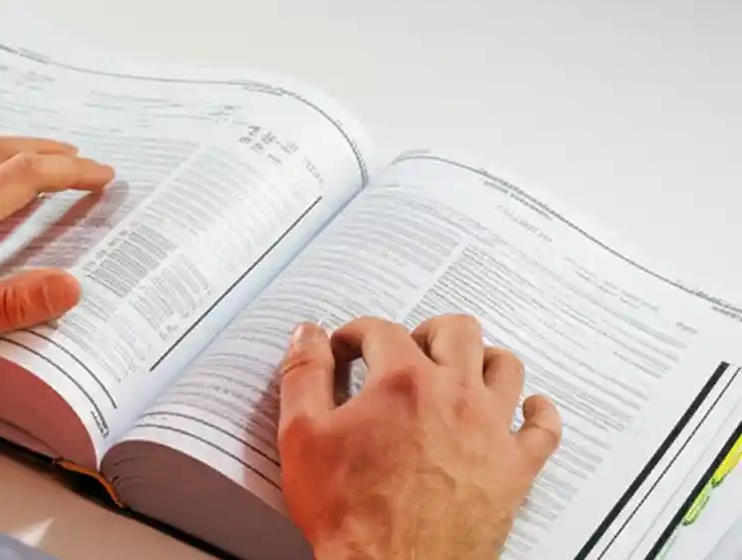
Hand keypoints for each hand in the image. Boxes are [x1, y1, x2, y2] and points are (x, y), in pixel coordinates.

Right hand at [278, 315, 561, 559]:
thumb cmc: (353, 516)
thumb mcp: (302, 436)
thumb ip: (303, 375)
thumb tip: (307, 336)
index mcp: (403, 382)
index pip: (381, 330)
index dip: (354, 334)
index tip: (343, 350)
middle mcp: (454, 395)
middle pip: (456, 331)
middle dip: (424, 331)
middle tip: (404, 349)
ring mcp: (491, 430)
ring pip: (505, 366)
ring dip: (480, 358)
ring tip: (460, 368)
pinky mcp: (515, 469)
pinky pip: (544, 428)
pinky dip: (538, 410)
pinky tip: (527, 407)